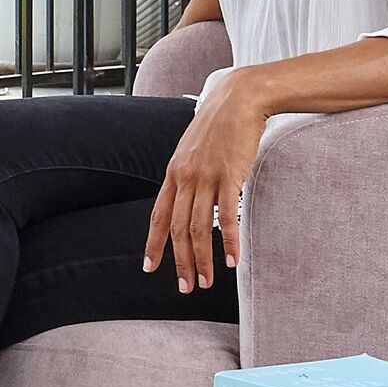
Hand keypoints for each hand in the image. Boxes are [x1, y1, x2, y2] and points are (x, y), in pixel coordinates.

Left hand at [143, 69, 266, 292]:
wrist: (237, 99)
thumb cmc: (217, 126)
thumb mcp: (193, 151)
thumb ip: (188, 175)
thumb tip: (187, 198)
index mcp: (173, 173)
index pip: (158, 216)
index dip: (153, 244)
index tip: (150, 268)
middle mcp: (184, 177)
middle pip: (178, 229)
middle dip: (179, 261)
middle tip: (184, 287)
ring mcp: (206, 177)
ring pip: (199, 227)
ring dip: (202, 259)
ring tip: (205, 281)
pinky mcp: (230, 175)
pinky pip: (227, 215)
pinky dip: (229, 241)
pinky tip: (231, 261)